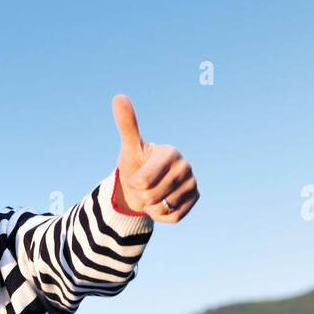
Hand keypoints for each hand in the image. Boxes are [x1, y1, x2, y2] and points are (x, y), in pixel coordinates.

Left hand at [112, 94, 198, 222]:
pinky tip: (161, 203)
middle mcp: (186, 166)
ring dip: (151, 206)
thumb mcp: (129, 147)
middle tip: (144, 186)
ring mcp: (193, 182)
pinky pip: (173, 217)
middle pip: (152, 196)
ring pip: (162, 207)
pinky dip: (161, 215)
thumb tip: (118, 96)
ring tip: (153, 193)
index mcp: (170, 152)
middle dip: (142, 195)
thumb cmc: (136, 163)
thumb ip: (127, 124)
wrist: (144, 185)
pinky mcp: (195, 198)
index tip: (137, 175)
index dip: (134, 183)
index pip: (142, 181)